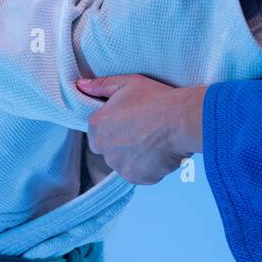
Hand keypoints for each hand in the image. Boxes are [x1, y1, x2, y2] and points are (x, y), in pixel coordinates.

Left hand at [78, 74, 205, 184]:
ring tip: (154, 141)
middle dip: (122, 143)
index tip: (130, 121)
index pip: (97, 131)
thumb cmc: (156, 99)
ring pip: (124, 163)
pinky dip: (148, 167)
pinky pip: (139, 174)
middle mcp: (103, 148)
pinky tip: (160, 153)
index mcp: (97, 125)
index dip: (114, 126)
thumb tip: (81, 85)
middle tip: (143, 131)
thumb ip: (100, 85)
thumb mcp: (127, 83)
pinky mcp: (135, 178)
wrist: (181, 121)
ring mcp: (119, 165)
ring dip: (135, 156)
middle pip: (109, 149)